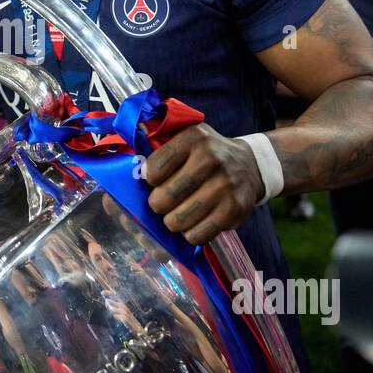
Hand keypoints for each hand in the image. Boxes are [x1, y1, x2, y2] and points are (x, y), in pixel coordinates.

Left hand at [145, 124, 263, 244]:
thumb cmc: (205, 156)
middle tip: (162, 203)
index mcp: (193, 137)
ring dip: (172, 222)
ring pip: (179, 220)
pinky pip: (198, 234)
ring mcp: (225, 184)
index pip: (154, 168)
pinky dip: (190, 234)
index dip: (150, 180)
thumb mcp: (185, 140)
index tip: (155, 180)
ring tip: (177, 215)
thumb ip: (155, 153)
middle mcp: (211, 157)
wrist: (249, 165)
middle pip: (165, 197)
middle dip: (158, 205)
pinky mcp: (235, 208)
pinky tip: (194, 223)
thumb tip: (123, 183)